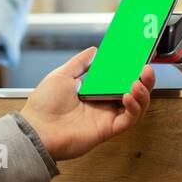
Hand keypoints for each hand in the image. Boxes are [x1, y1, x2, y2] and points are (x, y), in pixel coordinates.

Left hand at [20, 47, 155, 161]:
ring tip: (139, 81)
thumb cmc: (44, 105)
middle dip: (144, 81)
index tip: (138, 58)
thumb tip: (94, 51)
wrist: (36, 129)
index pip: (120, 79)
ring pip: (136, 107)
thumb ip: (80, 63)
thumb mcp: (62, 75)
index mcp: (94, 91)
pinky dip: (134, 107)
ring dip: (143, 94)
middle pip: (133, 93)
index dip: (131, 70)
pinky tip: (129, 95)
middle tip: (146, 69)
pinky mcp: (107, 130)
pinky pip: (128, 119)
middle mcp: (103, 104)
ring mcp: (106, 117)